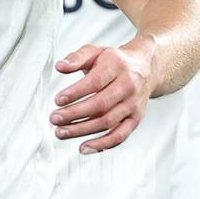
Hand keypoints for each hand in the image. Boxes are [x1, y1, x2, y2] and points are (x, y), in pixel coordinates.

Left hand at [51, 36, 155, 153]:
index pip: (95, 82)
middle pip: (101, 105)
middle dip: (75, 114)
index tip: (58, 100)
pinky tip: (84, 147)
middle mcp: (128, 86)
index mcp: (117, 66)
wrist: (145, 67)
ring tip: (61, 132)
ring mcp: (133, 105)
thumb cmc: (114, 61)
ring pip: (108, 122)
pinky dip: (102, 144)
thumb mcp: (95, 51)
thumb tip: (60, 66)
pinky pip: (120, 136)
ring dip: (82, 130)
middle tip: (55, 118)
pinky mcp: (135, 119)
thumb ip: (76, 57)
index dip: (76, 93)